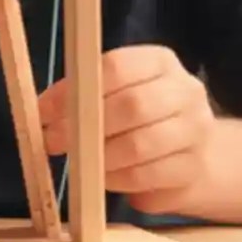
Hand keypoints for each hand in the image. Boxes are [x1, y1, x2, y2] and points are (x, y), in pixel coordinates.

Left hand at [37, 45, 215, 203]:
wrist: (198, 156)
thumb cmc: (142, 120)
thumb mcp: (114, 95)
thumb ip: (81, 96)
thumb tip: (42, 110)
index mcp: (161, 62)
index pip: (117, 66)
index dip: (75, 90)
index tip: (44, 111)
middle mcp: (185, 91)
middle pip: (133, 105)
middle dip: (84, 126)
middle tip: (53, 141)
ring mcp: (195, 130)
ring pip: (139, 145)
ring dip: (98, 157)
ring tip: (79, 162)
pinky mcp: (192, 168)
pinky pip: (144, 176)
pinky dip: (115, 179)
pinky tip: (102, 177)